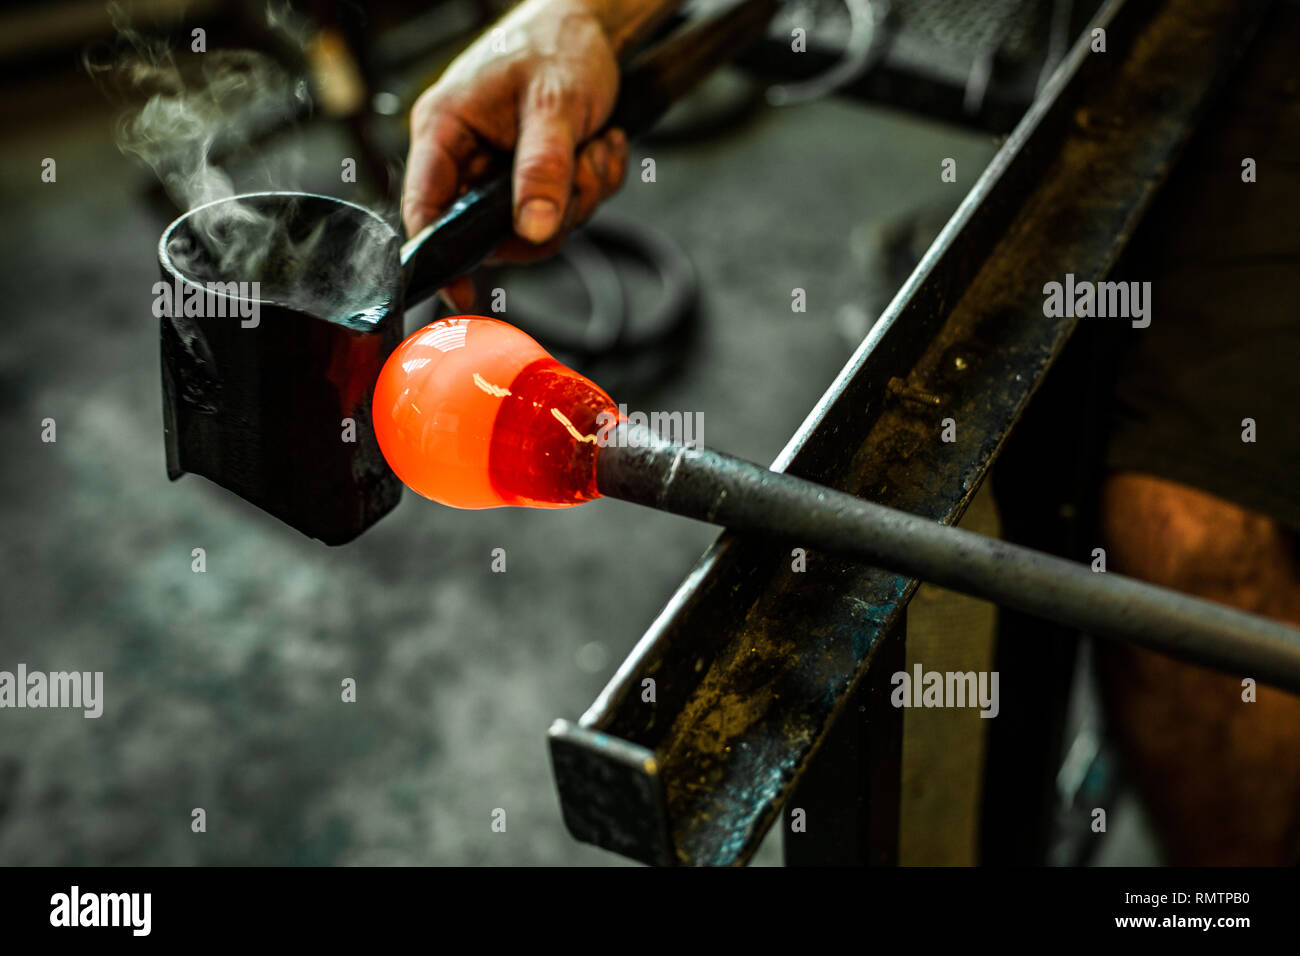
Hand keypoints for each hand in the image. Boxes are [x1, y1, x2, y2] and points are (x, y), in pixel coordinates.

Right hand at [403, 0, 629, 309]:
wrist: (592, 25)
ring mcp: (499, 171)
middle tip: (583, 170)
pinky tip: (600, 146)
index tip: (462, 295)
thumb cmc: (557, 44)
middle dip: (552, 211)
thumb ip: (543, 169)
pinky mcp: (531, 178)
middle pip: (494, 230)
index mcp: (445, 130)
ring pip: (536, 225)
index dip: (439, 256)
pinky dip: (592, 184)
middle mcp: (466, 156)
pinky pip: (561, 211)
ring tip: (595, 147)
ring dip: (581, 195)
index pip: (424, 208)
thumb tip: (533, 229)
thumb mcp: (554, 105)